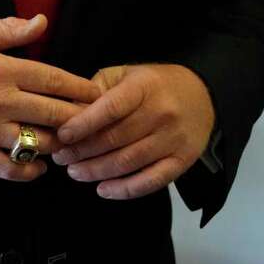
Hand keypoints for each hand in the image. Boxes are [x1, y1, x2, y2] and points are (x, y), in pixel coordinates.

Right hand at [0, 14, 101, 181]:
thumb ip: (7, 29)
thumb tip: (42, 23)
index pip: (55, 80)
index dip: (82, 89)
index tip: (99, 94)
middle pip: (55, 114)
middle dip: (81, 119)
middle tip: (96, 123)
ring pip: (38, 143)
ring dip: (57, 145)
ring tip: (68, 143)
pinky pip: (8, 168)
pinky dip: (29, 171)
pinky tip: (39, 166)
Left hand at [53, 63, 214, 198]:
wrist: (203, 95)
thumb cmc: (153, 84)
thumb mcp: (125, 73)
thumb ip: (97, 89)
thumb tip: (69, 113)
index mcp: (143, 87)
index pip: (110, 108)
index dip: (84, 123)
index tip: (62, 136)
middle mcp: (161, 113)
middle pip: (116, 138)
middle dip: (83, 151)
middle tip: (61, 158)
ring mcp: (174, 139)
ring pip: (130, 162)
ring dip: (98, 171)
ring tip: (75, 173)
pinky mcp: (183, 161)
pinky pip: (152, 181)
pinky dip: (126, 189)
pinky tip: (103, 190)